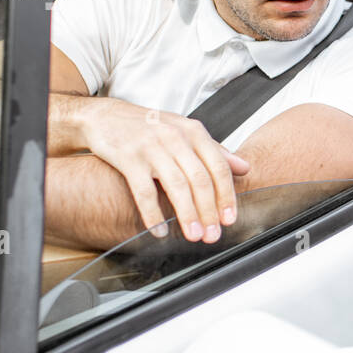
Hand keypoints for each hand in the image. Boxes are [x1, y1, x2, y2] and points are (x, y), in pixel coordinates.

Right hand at [62, 96, 251, 241]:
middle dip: (209, 211)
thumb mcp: (185, 131)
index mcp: (194, 132)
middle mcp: (175, 138)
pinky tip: (159, 231)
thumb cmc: (149, 127)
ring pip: (176, 186)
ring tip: (194, 235)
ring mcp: (151, 147)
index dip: (227, 196)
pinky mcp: (128, 158)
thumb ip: (215, 150)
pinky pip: (144, 192)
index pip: (218, 167)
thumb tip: (245, 167)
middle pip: (200, 179)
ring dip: (187, 215)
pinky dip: (153, 214)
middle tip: (213, 235)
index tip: (230, 219)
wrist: (107, 116)